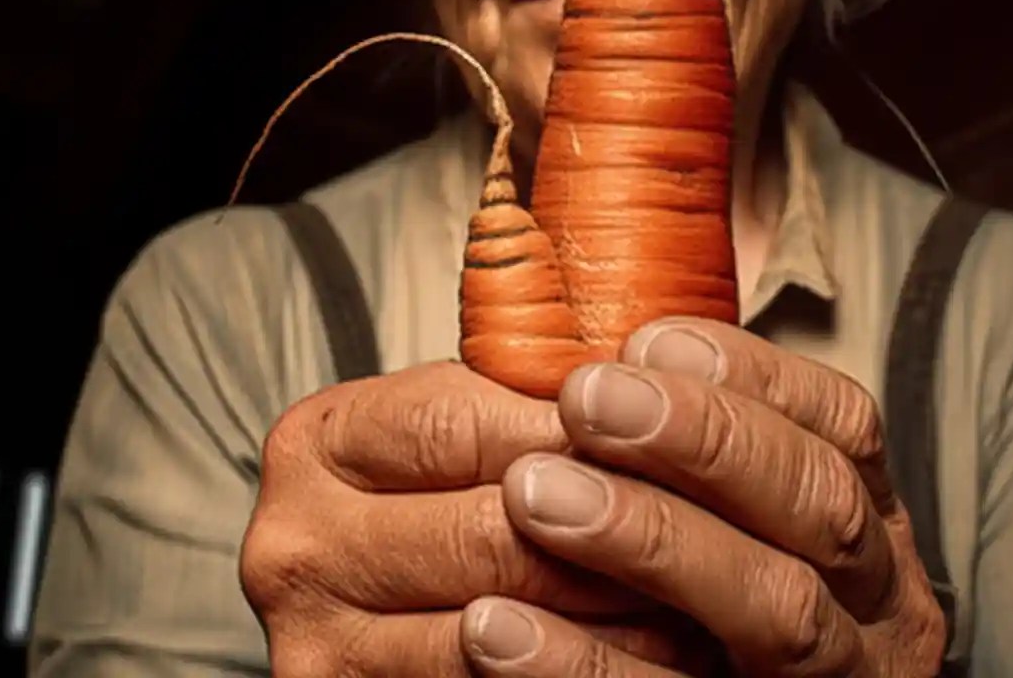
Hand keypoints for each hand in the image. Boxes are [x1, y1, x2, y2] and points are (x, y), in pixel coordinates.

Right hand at [239, 361, 723, 675]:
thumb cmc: (441, 498)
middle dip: (616, 528)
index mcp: (318, 443)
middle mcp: (295, 543)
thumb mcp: (459, 428)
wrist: (376, 604)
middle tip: (718, 520)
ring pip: (499, 629)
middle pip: (487, 533)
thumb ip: (525, 397)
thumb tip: (656, 364)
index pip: (461, 424)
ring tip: (704, 590)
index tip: (671, 430)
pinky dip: (583, 672)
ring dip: (618, 613)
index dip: (578, 430)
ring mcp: (316, 641)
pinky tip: (652, 650)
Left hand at [460, 319, 946, 676]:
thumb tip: (592, 365)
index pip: (838, 423)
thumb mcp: (740, 529)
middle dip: (702, 439)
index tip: (645, 340)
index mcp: (866, 522)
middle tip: (584, 401)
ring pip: (776, 607)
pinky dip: (582, 663)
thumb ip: (695, 462)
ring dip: (652, 539)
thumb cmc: (714, 616)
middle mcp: (877, 603)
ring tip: (534, 493)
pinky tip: (496, 625)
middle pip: (818, 502)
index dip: (748, 374)